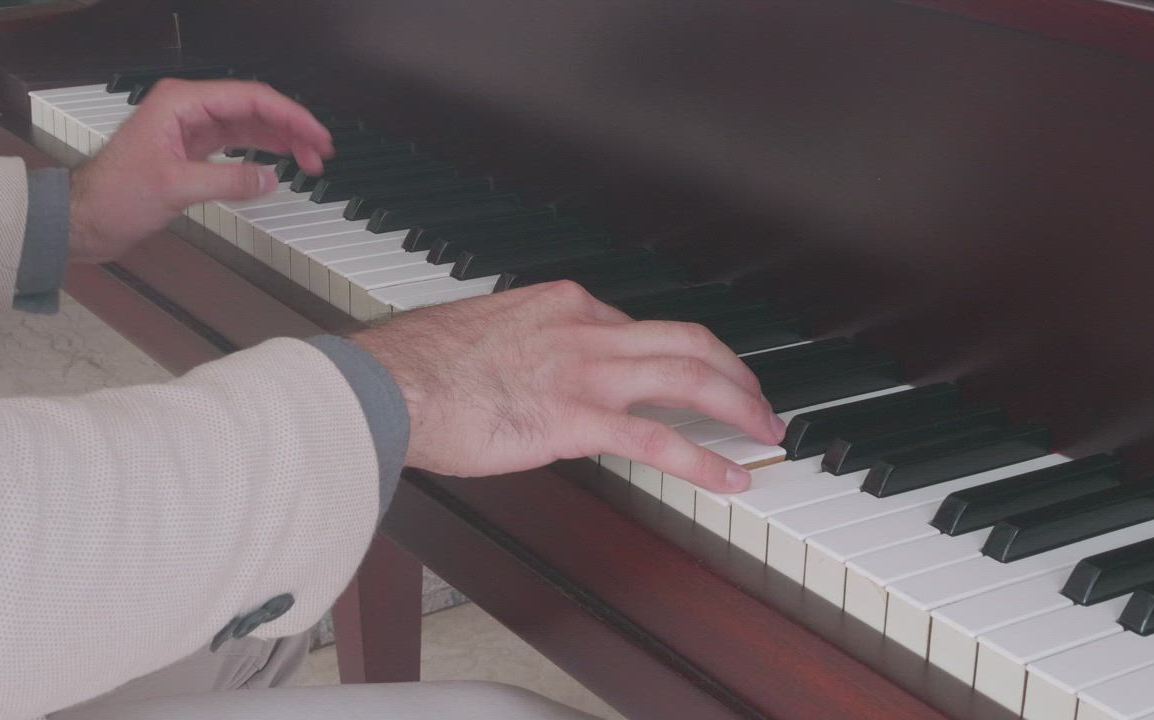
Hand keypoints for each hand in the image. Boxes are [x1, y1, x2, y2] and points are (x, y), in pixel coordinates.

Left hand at [68, 79, 333, 262]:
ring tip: (310, 160)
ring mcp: (190, 129)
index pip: (249, 98)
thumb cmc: (111, 196)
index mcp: (180, 103)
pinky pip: (237, 144)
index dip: (290, 116)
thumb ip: (228, 180)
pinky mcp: (192, 152)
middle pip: (254, 109)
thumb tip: (269, 178)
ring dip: (281, 140)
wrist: (83, 219)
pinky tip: (280, 163)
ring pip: (249, 126)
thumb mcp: (174, 188)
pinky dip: (262, 153)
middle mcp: (187, 109)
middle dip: (292, 129)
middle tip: (320, 152)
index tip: (316, 136)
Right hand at [350, 281, 784, 491]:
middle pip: (686, 340)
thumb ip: (523, 346)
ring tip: (764, 430)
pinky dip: (705, 458)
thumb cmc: (418, 366)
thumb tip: (531, 371)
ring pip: (690, 379)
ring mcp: (586, 371)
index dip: (674, 356)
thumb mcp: (482, 334)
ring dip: (737, 405)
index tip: (686, 376)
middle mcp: (585, 327)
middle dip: (733, 370)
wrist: (389, 384)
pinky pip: (661, 440)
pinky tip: (731, 477)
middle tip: (755, 398)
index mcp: (561, 303)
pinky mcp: (578, 418)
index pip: (639, 326)